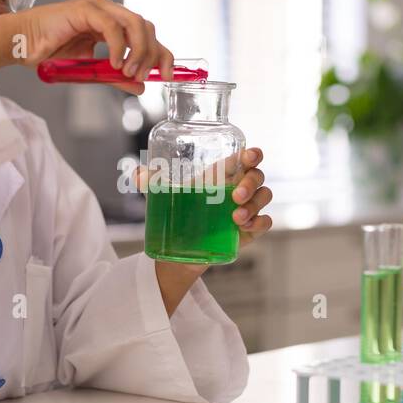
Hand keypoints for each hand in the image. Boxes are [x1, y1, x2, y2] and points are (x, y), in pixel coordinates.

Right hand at [0, 0, 172, 93]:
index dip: (162, 53)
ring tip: (128, 71)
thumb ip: (116, 76)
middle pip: (146, 27)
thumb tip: (141, 86)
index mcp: (112, 22)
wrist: (21, 44)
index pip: (147, 34)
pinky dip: (119, 46)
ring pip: (135, 23)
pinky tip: (114, 63)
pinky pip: (112, 26)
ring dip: (138, 51)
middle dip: (152, 54)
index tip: (168, 75)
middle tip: (143, 76)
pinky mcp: (85, 9)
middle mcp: (108, 11)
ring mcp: (97, 7)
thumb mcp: (91, 70)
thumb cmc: (50, 52)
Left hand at [143, 147, 272, 316]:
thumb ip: (149, 182)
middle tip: (235, 196)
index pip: (245, 157)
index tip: (248, 156)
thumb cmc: (177, 213)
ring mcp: (246, 208)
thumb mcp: (162, 196)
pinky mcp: (249, 230)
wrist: (180, 248)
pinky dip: (260, 222)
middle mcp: (238, 188)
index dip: (252, 154)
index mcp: (222, 174)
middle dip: (251, 183)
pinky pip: (265, 222)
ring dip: (254, 204)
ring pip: (264, 197)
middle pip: (257, 176)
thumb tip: (136, 175)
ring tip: (235, 218)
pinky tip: (246, 227)